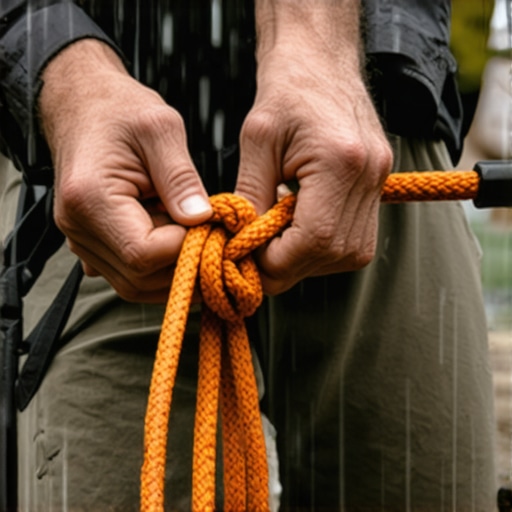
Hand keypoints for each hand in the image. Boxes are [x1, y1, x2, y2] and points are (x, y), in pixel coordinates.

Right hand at [39, 40, 211, 301]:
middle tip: (212, 237)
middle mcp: (78, 228)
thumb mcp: (160, 128)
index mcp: (90, 198)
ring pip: (134, 286)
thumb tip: (201, 219)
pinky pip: (127, 276)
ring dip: (173, 272)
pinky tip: (175, 242)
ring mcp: (81, 240)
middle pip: (139, 279)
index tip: (212, 226)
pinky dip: (158, 271)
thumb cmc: (120, 110)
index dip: (185, 248)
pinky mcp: (91, 244)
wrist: (83, 106)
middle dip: (184, 265)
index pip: (143, 253)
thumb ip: (180, 177)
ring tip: (196, 238)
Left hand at [235, 1, 392, 294]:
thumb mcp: (256, 141)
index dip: (278, 260)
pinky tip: (298, 230)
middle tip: (257, 257)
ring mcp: (380, 183)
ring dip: (308, 259)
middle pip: (335, 253)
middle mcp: (370, 177)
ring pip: (350, 254)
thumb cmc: (285, 94)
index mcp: (341, 162)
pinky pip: (356, 239)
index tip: (248, 258)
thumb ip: (250, 195)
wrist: (320, 64)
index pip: (315, 239)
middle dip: (290, 265)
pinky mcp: (378, 186)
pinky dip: (324, 247)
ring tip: (277, 242)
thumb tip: (243, 244)